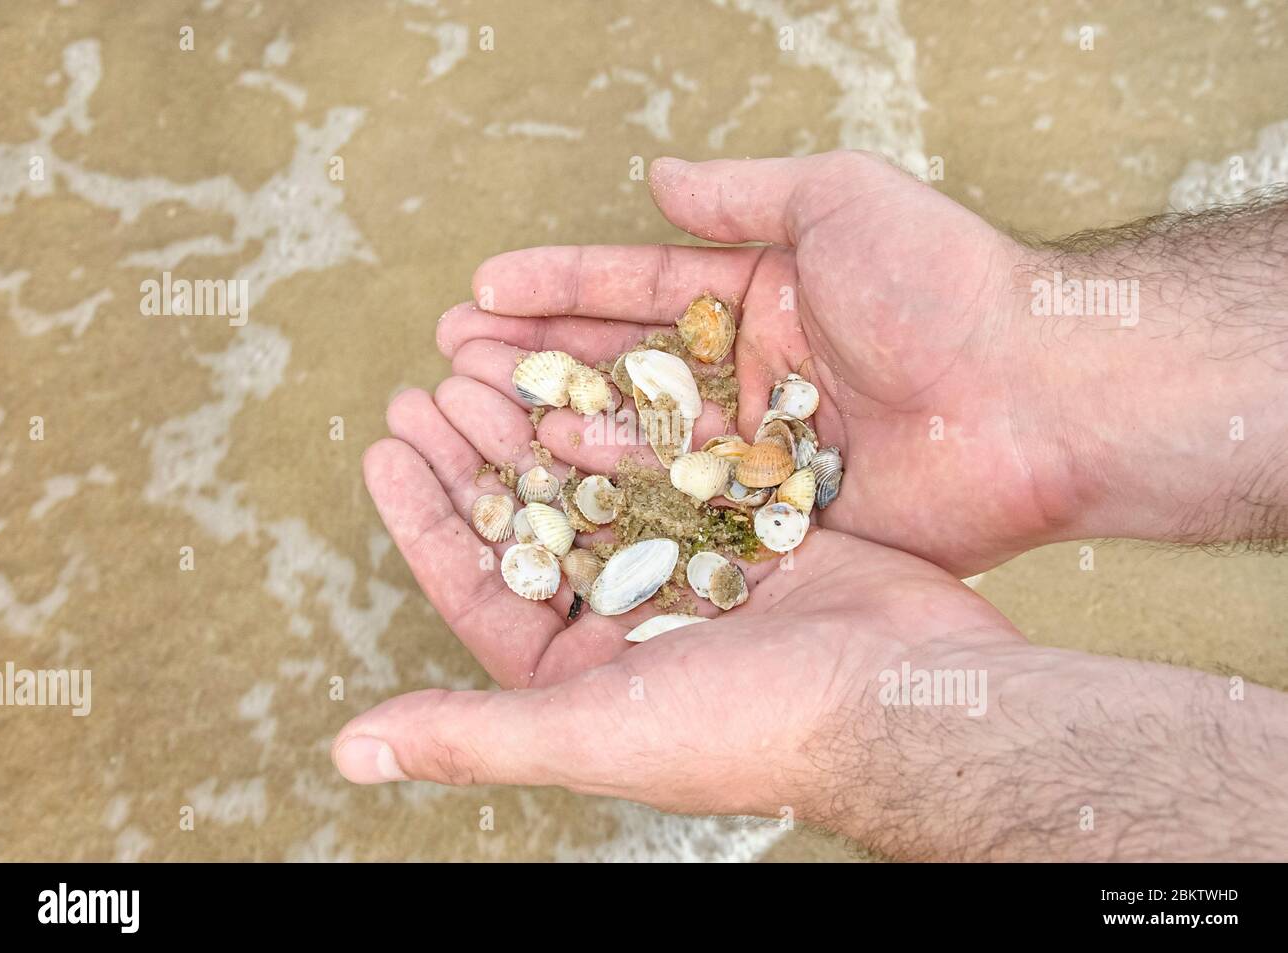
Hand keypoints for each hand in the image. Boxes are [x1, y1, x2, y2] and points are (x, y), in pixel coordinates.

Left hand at [339, 389, 1020, 822]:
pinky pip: (670, 459)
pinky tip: (591, 367)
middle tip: (433, 385)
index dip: (426, 517)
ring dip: (543, 420)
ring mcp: (692, 574)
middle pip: (535, 524)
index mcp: (584, 680)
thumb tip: (346, 752)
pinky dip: (629, 414)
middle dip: (480, 454)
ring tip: (492, 362)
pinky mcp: (747, 529)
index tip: (386, 446)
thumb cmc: (750, 726)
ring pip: (596, 480)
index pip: (479, 588)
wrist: (913, 695)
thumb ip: (473, 734)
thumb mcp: (593, 730)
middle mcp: (631, 627)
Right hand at [434, 152, 1079, 577]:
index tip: (484, 289)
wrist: (1037, 398)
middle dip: (536, 359)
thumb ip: (744, 196)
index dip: (559, 286)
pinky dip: (617, 486)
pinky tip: (550, 472)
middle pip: (621, 366)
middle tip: (453, 360)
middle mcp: (748, 375)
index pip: (637, 287)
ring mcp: (757, 450)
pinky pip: (679, 498)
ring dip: (555, 420)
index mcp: (761, 297)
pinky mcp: (775, 515)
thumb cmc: (947, 284)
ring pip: (637, 435)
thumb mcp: (841, 201)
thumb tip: (657, 177)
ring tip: (473, 411)